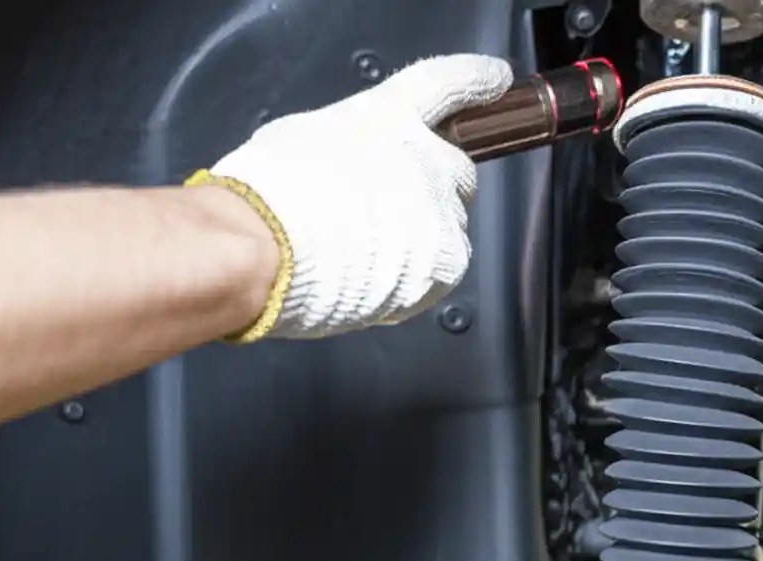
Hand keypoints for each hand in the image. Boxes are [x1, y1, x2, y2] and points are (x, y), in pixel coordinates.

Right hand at [197, 53, 512, 340]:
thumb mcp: (301, 139)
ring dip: (422, 237)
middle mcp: (426, 156)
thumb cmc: (267, 193)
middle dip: (435, 187)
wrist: (268, 245)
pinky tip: (378, 280)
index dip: (475, 79)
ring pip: (450, 223)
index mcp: (388, 115)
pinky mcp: (446, 258)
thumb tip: (350, 167)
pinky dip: (418, 279)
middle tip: (394, 210)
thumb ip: (346, 146)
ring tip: (370, 254)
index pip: (446, 84)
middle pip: (457, 168)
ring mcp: (441, 208)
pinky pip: (443, 269)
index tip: (495, 78)